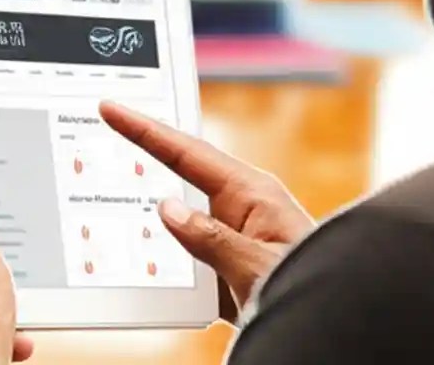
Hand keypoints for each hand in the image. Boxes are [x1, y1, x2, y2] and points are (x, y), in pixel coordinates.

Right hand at [101, 102, 314, 316]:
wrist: (331, 324)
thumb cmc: (308, 288)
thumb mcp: (255, 266)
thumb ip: (210, 239)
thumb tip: (167, 209)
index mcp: (252, 192)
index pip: (187, 152)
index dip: (145, 130)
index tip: (112, 108)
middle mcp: (242, 206)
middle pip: (179, 176)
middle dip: (142, 161)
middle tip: (102, 136)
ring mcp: (234, 234)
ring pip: (179, 218)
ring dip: (152, 222)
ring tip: (112, 202)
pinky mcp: (229, 262)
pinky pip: (186, 251)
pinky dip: (165, 255)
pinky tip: (146, 261)